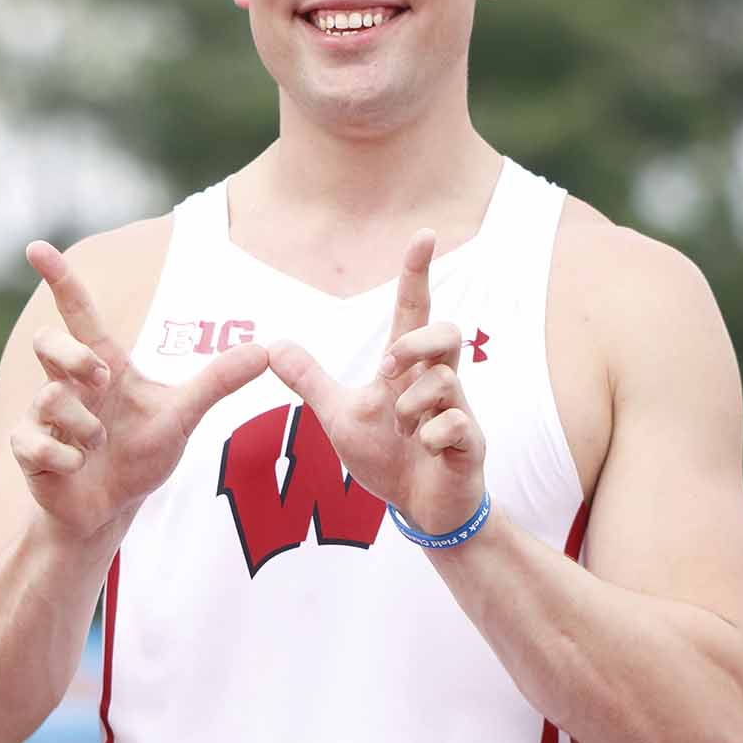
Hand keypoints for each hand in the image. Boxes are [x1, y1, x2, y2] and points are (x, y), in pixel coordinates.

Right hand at [11, 241, 269, 539]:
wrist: (110, 509)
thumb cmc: (141, 454)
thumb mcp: (183, 416)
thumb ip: (217, 382)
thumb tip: (265, 349)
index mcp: (102, 363)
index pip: (78, 311)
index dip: (60, 278)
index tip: (37, 247)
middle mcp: (66, 381)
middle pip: (48, 340)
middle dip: (74, 358)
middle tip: (102, 381)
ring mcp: (42, 414)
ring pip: (50, 398)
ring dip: (86, 427)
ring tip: (101, 445)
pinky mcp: (27, 448)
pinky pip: (36, 444)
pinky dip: (66, 458)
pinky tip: (78, 467)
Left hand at [268, 230, 486, 535]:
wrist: (420, 508)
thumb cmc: (388, 456)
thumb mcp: (340, 415)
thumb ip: (311, 381)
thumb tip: (272, 345)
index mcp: (408, 369)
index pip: (414, 309)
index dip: (416, 273)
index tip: (423, 234)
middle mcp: (439, 380)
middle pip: (447, 331)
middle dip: (415, 343)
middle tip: (387, 368)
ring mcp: (458, 410)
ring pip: (444, 381)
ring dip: (411, 406)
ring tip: (403, 429)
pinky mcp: (470, 442)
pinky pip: (454, 424)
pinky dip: (431, 437)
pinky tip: (424, 450)